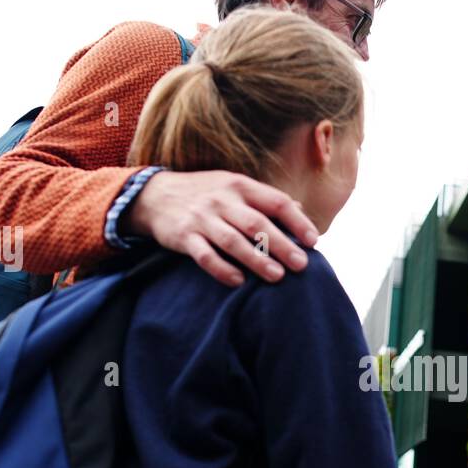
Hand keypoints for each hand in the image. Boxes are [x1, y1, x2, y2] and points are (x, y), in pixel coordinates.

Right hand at [122, 170, 318, 285]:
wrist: (154, 195)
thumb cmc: (205, 194)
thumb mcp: (234, 187)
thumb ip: (264, 199)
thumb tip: (300, 209)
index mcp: (240, 186)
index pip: (275, 201)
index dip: (297, 221)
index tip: (313, 241)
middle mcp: (222, 200)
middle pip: (257, 223)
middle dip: (281, 245)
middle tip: (301, 265)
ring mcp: (202, 218)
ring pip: (232, 240)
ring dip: (256, 259)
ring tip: (277, 276)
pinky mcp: (183, 237)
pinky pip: (204, 255)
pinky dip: (221, 269)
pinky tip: (238, 282)